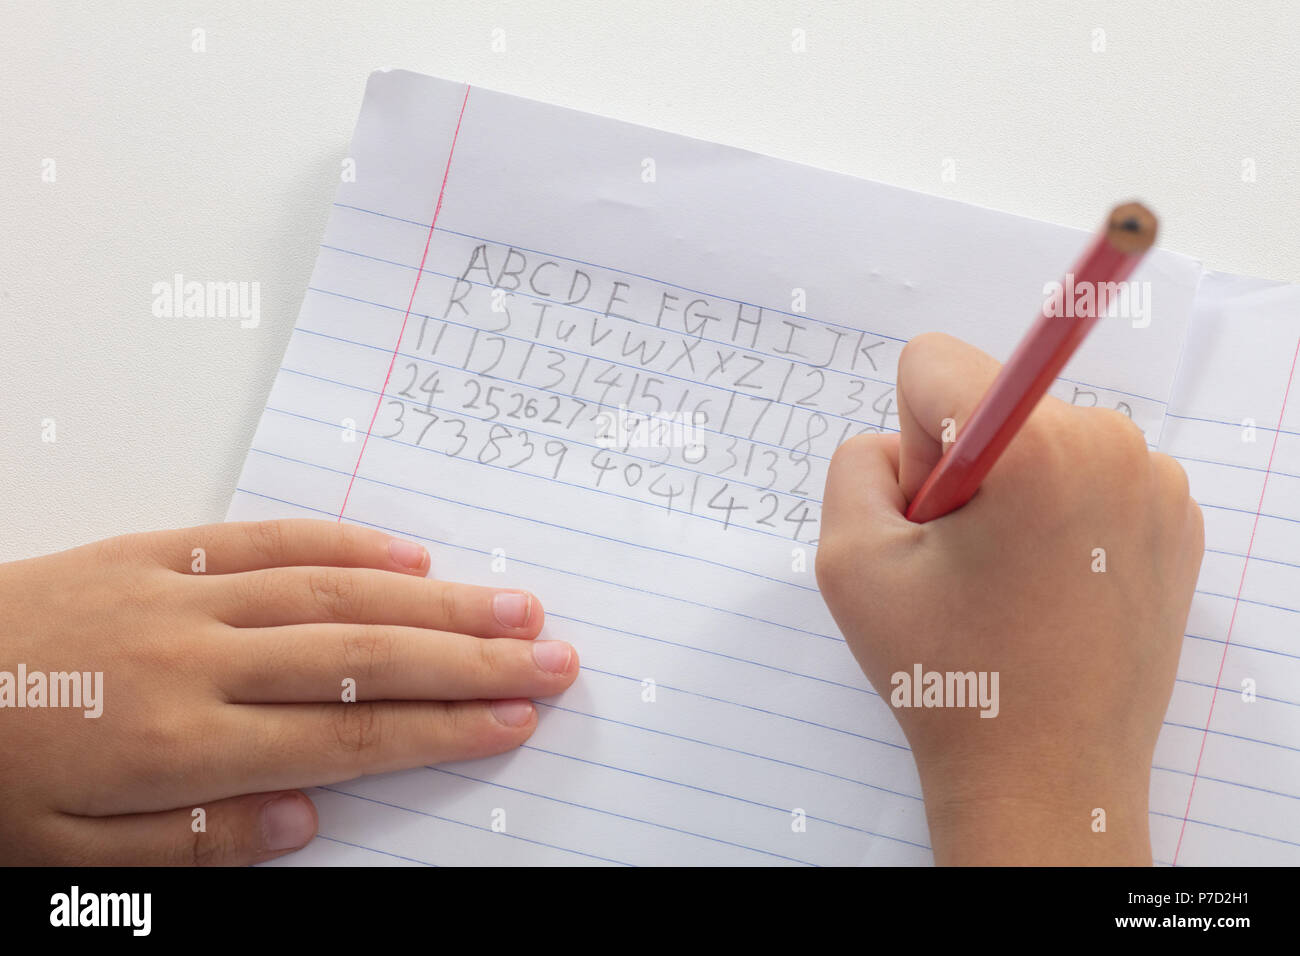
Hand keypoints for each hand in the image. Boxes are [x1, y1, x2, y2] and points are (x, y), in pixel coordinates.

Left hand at [0, 519, 577, 863]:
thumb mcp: (67, 860)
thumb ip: (196, 842)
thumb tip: (308, 819)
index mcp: (181, 745)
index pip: (346, 735)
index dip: (442, 726)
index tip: (514, 718)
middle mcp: (199, 660)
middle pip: (364, 654)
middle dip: (471, 656)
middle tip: (552, 653)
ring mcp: (183, 594)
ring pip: (335, 589)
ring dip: (434, 595)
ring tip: (510, 601)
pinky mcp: (158, 550)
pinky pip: (268, 538)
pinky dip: (346, 540)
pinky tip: (407, 550)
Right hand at [816, 333, 1202, 864]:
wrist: (1047, 775)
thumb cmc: (949, 675)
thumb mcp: (848, 561)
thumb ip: (854, 465)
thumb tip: (900, 440)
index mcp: (1031, 443)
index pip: (931, 364)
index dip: (905, 443)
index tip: (930, 517)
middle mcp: (1109, 443)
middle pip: (991, 401)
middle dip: (962, 469)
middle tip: (966, 566)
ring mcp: (1155, 480)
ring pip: (1040, 438)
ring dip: (1011, 494)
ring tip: (1010, 585)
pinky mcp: (1176, 515)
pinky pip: (1090, 474)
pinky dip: (1060, 516)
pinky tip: (1053, 587)